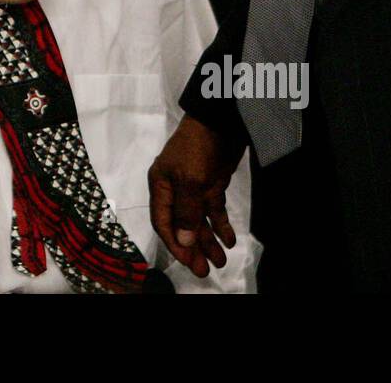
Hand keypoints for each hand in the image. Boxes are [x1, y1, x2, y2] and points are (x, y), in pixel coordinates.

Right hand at [149, 115, 243, 277]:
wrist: (221, 120)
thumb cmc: (197, 148)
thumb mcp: (189, 180)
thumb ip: (186, 211)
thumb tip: (183, 241)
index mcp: (161, 185)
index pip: (163, 221)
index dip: (174, 243)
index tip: (188, 261)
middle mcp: (175, 189)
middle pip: (182, 225)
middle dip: (193, 248)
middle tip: (204, 270)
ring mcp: (194, 187)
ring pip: (199, 220)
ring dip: (208, 240)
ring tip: (220, 261)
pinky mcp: (212, 184)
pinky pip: (214, 210)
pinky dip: (221, 225)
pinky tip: (229, 240)